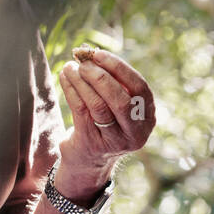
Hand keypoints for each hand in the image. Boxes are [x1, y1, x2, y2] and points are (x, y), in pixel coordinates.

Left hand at [56, 49, 155, 168]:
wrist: (89, 159)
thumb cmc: (106, 123)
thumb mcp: (118, 105)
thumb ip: (114, 83)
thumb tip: (92, 54)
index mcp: (148, 117)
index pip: (140, 89)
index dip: (120, 69)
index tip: (100, 54)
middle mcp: (136, 132)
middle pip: (121, 101)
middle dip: (100, 77)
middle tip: (84, 62)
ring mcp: (115, 142)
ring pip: (98, 106)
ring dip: (82, 82)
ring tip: (70, 67)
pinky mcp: (93, 145)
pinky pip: (81, 112)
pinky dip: (71, 91)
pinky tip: (65, 78)